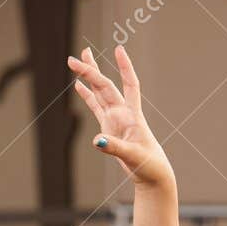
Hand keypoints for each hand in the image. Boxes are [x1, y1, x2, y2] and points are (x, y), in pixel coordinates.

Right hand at [68, 44, 171, 186]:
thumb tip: (96, 141)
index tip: (119, 49)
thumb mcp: (132, 156)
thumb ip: (114, 147)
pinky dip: (88, 96)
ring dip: (90, 76)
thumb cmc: (149, 165)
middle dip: (91, 72)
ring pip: (100, 92)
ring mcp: (115, 119)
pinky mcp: (109, 128)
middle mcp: (123, 113)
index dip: (125, 68)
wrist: (152, 176)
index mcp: (133, 116)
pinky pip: (96, 107)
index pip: (130, 85)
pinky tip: (78, 85)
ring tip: (79, 59)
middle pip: (106, 86)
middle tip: (74, 59)